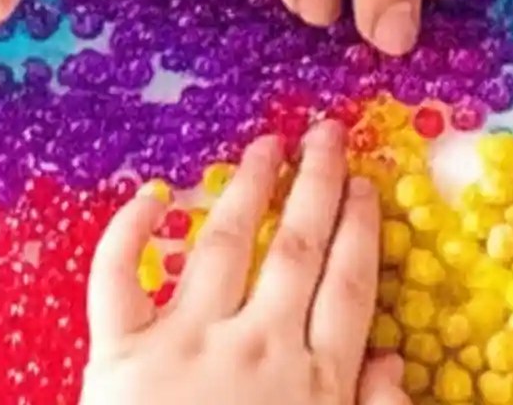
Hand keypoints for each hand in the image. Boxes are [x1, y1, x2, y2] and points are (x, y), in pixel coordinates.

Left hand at [81, 122, 410, 404]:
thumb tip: (396, 362)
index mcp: (313, 382)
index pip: (349, 285)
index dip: (361, 229)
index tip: (367, 185)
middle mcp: (256, 347)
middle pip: (297, 249)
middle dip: (317, 184)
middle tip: (326, 133)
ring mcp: (184, 345)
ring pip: (224, 245)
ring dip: (248, 187)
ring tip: (265, 145)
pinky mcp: (116, 356)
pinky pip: (116, 280)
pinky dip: (127, 233)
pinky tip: (151, 195)